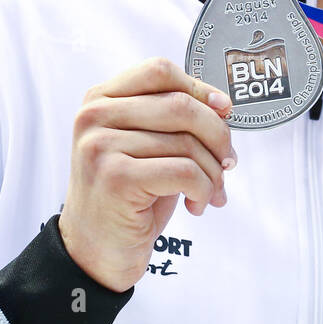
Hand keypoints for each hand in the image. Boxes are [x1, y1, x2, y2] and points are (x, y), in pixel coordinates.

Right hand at [58, 57, 235, 291]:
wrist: (94, 252)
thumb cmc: (130, 197)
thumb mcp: (149, 147)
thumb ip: (175, 119)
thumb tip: (222, 105)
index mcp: (101, 99)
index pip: (160, 71)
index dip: (200, 88)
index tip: (224, 111)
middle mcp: (94, 117)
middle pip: (181, 105)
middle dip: (218, 135)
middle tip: (228, 163)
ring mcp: (100, 146)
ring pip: (187, 142)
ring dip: (214, 172)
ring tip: (211, 192)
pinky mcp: (115, 178)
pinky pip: (184, 171)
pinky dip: (204, 189)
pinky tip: (197, 205)